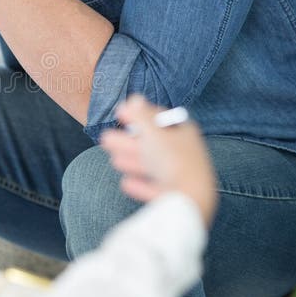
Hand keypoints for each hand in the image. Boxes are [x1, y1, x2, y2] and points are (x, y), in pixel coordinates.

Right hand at [100, 95, 217, 226]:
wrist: (189, 199)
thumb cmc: (173, 160)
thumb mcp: (153, 133)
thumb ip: (141, 116)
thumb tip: (134, 98)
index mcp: (184, 133)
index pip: (160, 119)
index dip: (139, 114)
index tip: (120, 113)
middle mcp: (184, 153)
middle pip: (152, 145)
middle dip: (127, 141)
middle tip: (106, 138)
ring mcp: (180, 176)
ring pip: (151, 166)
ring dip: (131, 161)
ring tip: (113, 160)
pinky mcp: (174, 196)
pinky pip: (154, 188)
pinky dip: (140, 184)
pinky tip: (127, 183)